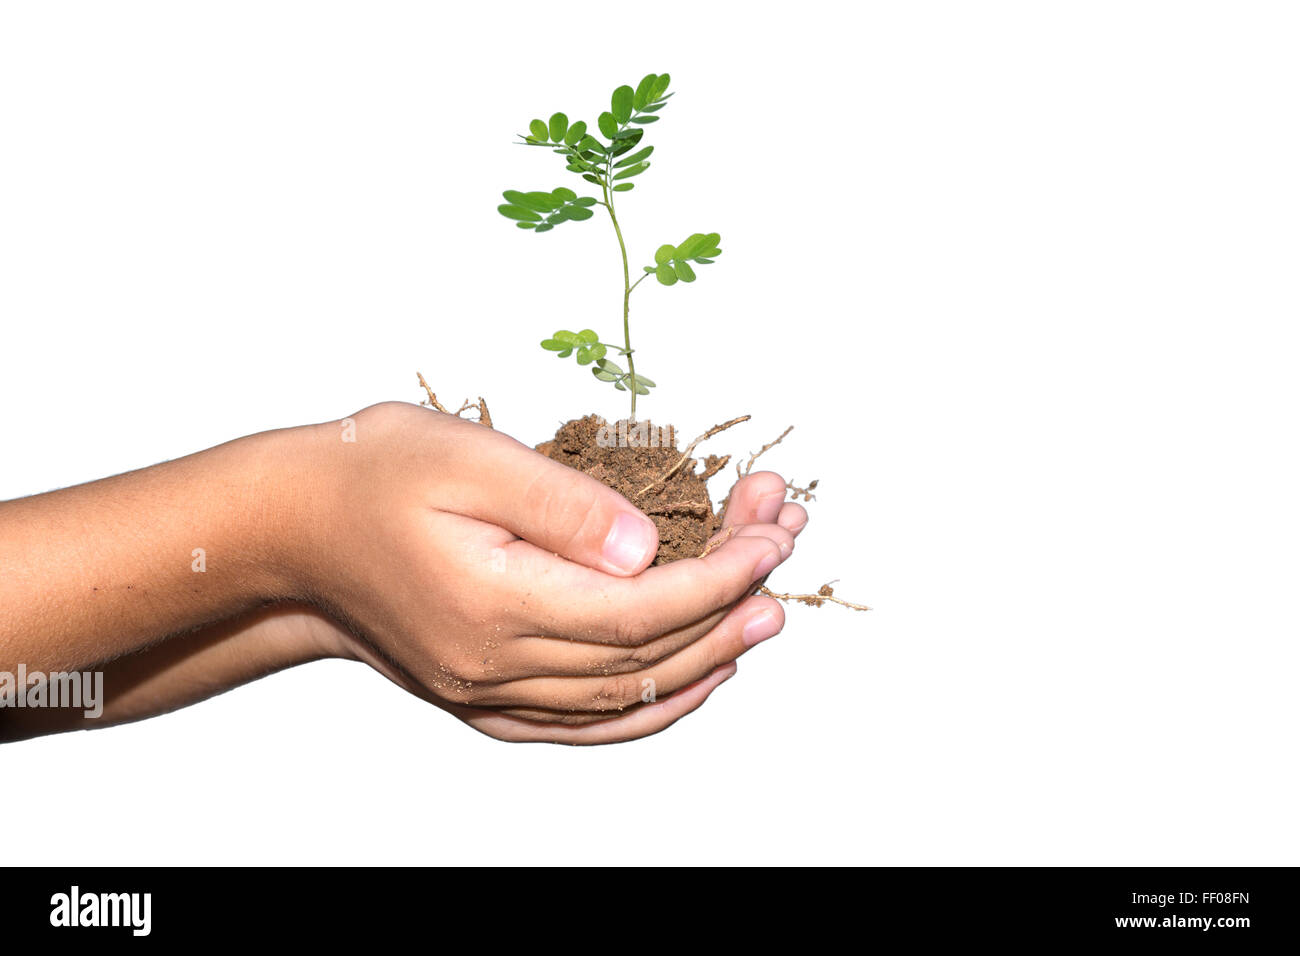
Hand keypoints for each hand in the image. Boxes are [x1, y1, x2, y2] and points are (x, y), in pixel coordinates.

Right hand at [289, 401, 806, 742]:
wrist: (291, 530)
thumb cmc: (371, 476)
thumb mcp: (468, 459)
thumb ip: (564, 504)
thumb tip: (647, 547)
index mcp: (495, 604)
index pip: (641, 610)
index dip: (719, 575)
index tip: (770, 533)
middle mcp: (494, 667)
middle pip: (644, 655)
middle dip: (728, 604)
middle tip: (784, 555)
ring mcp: (486, 692)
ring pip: (622, 698)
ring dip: (705, 657)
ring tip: (764, 616)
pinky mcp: (481, 698)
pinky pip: (583, 725)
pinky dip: (648, 708)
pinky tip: (691, 680)